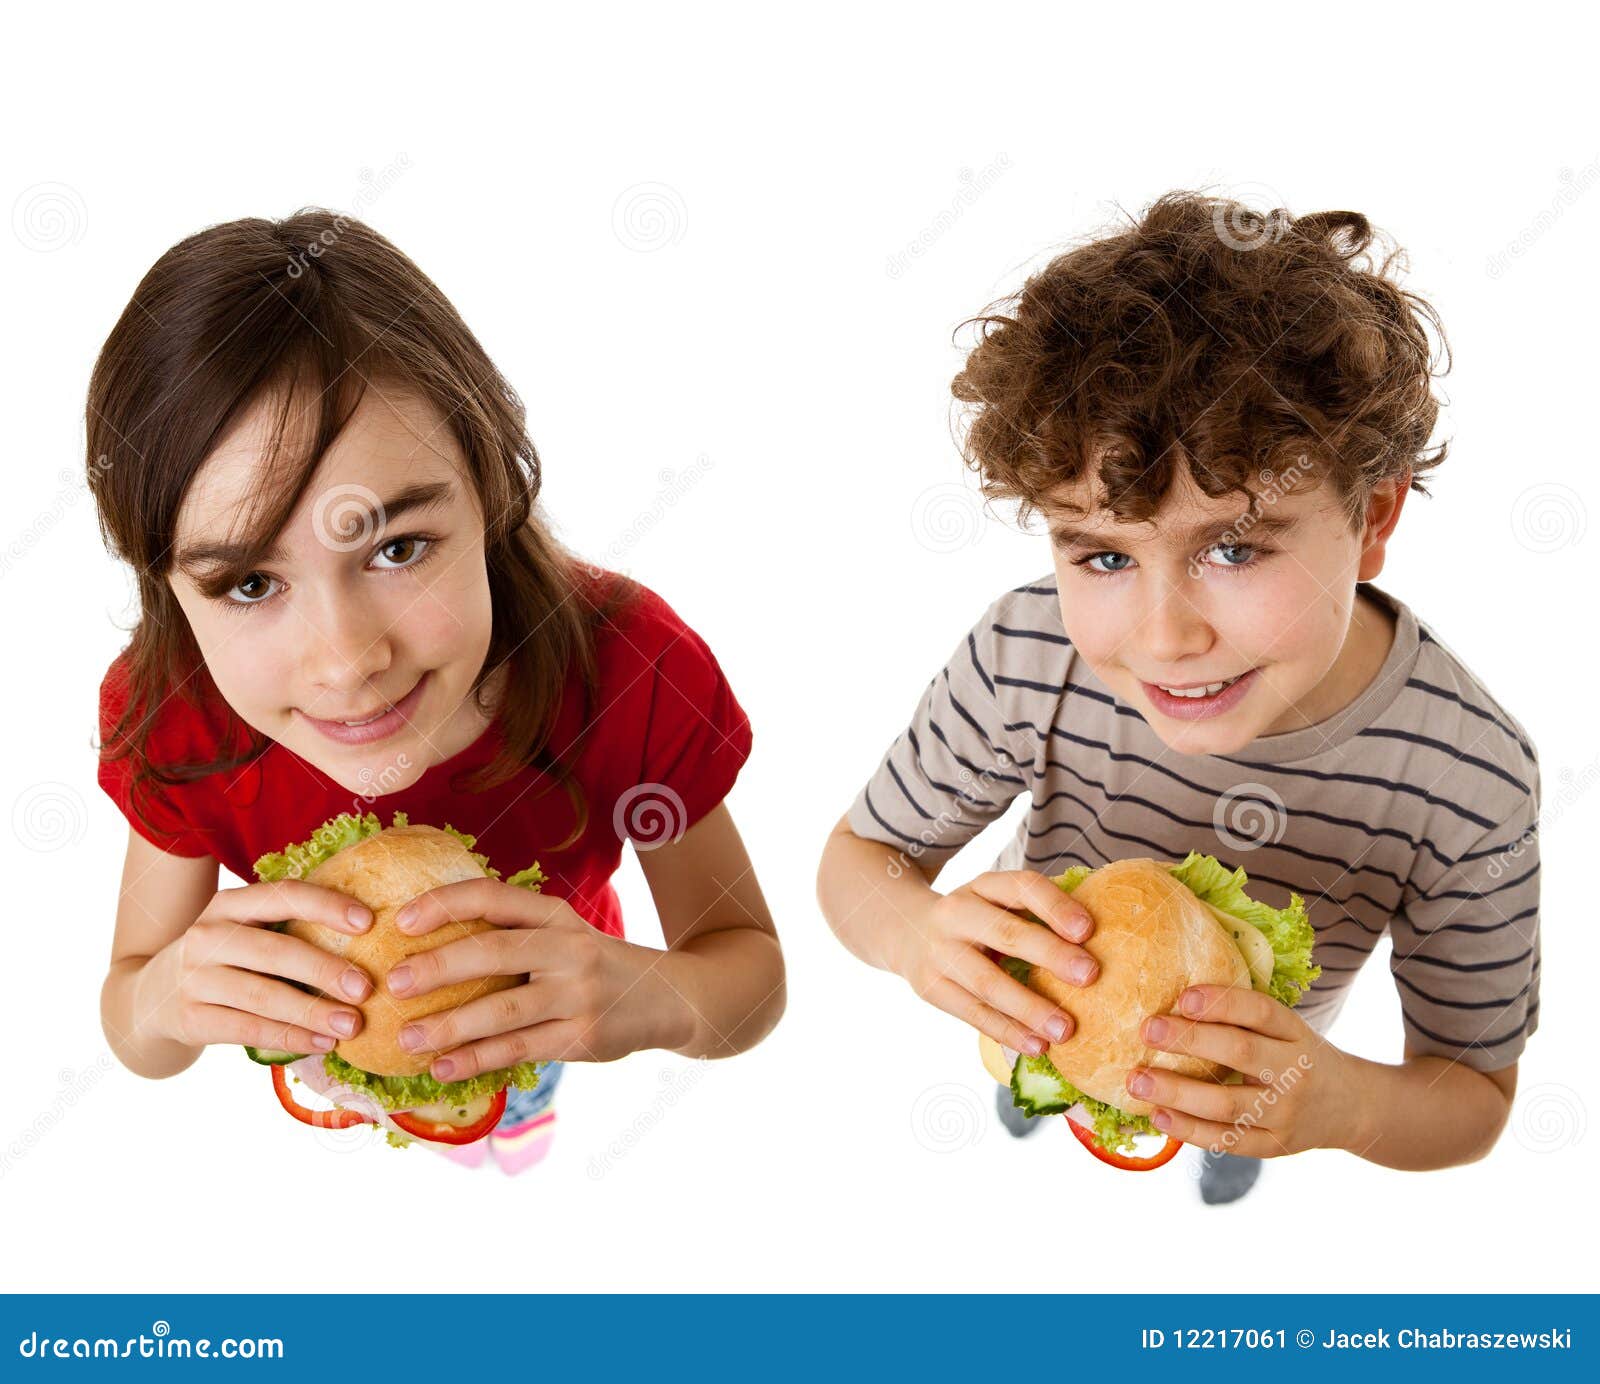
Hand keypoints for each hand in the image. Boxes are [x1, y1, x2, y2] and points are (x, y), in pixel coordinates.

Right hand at [148, 881, 374, 1053]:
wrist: (147, 998)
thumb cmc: (221, 959)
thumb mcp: (241, 929)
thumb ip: (287, 926)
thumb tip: (371, 933)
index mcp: (229, 904)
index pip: (283, 895)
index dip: (326, 906)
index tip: (369, 922)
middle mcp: (207, 935)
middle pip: (277, 951)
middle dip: (326, 970)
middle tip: (367, 987)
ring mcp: (195, 978)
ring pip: (264, 996)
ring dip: (314, 1012)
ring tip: (352, 1025)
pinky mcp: (190, 1019)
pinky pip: (250, 1030)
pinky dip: (291, 1038)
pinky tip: (323, 1043)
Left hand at [385, 879, 666, 1079]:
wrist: (665, 996)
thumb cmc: (591, 964)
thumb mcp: (562, 934)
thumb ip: (512, 933)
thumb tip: (424, 944)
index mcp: (555, 914)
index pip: (494, 896)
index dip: (446, 903)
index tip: (400, 919)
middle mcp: (569, 948)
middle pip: (495, 951)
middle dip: (439, 966)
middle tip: (395, 983)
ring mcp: (578, 994)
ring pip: (503, 1011)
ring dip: (449, 1025)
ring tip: (406, 1038)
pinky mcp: (582, 1037)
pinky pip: (519, 1049)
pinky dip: (476, 1060)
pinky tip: (442, 1068)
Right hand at [899, 869, 1097, 1056]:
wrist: (904, 930)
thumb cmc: (977, 919)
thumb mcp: (996, 901)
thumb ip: (1038, 912)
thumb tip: (1113, 929)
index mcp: (982, 886)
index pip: (1021, 887)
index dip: (1054, 906)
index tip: (1089, 929)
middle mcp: (956, 913)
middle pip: (1005, 932)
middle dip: (1050, 954)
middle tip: (1091, 976)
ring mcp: (940, 952)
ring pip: (988, 981)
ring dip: (1030, 1007)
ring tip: (1067, 1030)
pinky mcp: (932, 989)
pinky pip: (973, 1014)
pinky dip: (1007, 1031)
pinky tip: (1037, 1046)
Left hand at [1125, 984, 1357, 1156]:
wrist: (1351, 1106)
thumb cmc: (1298, 1055)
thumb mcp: (1287, 1029)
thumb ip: (1245, 1018)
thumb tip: (1173, 999)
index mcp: (1296, 1033)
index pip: (1261, 1010)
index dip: (1222, 1002)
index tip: (1181, 997)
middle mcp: (1295, 1070)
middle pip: (1241, 1052)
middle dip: (1189, 1040)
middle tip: (1146, 1030)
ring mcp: (1286, 1112)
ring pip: (1228, 1103)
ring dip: (1177, 1092)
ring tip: (1137, 1081)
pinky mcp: (1274, 1145)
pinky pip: (1228, 1140)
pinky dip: (1189, 1130)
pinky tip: (1158, 1116)